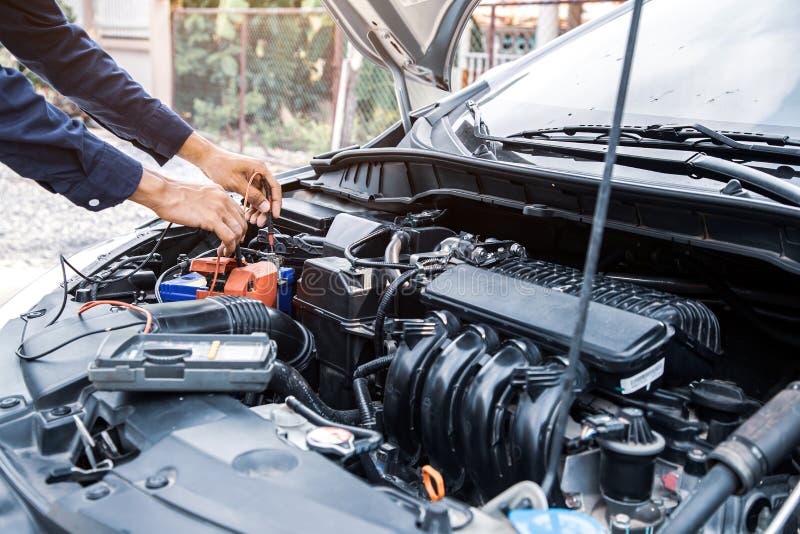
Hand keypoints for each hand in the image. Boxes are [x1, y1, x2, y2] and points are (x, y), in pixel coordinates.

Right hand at [130, 169, 246, 254]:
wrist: (163, 192)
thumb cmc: (174, 194)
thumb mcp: (200, 194)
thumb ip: (210, 203)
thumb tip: (214, 215)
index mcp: (220, 192)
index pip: (240, 211)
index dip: (240, 226)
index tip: (236, 234)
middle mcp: (222, 199)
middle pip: (242, 222)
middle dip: (240, 237)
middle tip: (233, 245)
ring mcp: (218, 209)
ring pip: (238, 230)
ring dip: (234, 244)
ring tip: (227, 250)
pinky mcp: (211, 219)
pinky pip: (228, 237)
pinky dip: (229, 247)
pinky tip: (223, 250)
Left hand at [177, 132, 280, 222]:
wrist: (207, 160)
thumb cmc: (220, 166)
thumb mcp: (237, 182)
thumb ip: (253, 195)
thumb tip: (266, 207)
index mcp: (260, 169)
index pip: (274, 187)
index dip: (276, 202)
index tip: (274, 214)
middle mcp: (259, 173)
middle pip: (268, 195)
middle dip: (265, 210)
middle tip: (260, 222)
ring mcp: (253, 179)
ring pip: (261, 198)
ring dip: (258, 210)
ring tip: (252, 220)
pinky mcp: (247, 183)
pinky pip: (253, 197)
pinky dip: (251, 206)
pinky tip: (247, 214)